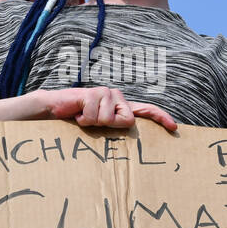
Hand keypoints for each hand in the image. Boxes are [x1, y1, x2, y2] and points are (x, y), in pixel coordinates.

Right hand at [42, 87, 177, 131]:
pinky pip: (94, 117)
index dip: (160, 118)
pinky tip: (77, 113)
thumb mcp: (99, 126)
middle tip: (92, 122)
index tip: (173, 127)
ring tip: (82, 117)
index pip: (145, 110)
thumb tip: (128, 134)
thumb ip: (113, 128)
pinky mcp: (92, 93)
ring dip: (92, 124)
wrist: (53, 108)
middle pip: (126, 120)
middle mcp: (115, 96)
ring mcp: (105, 92)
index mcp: (120, 106)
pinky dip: (83, 120)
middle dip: (109, 126)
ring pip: (108, 120)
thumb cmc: (77, 119)